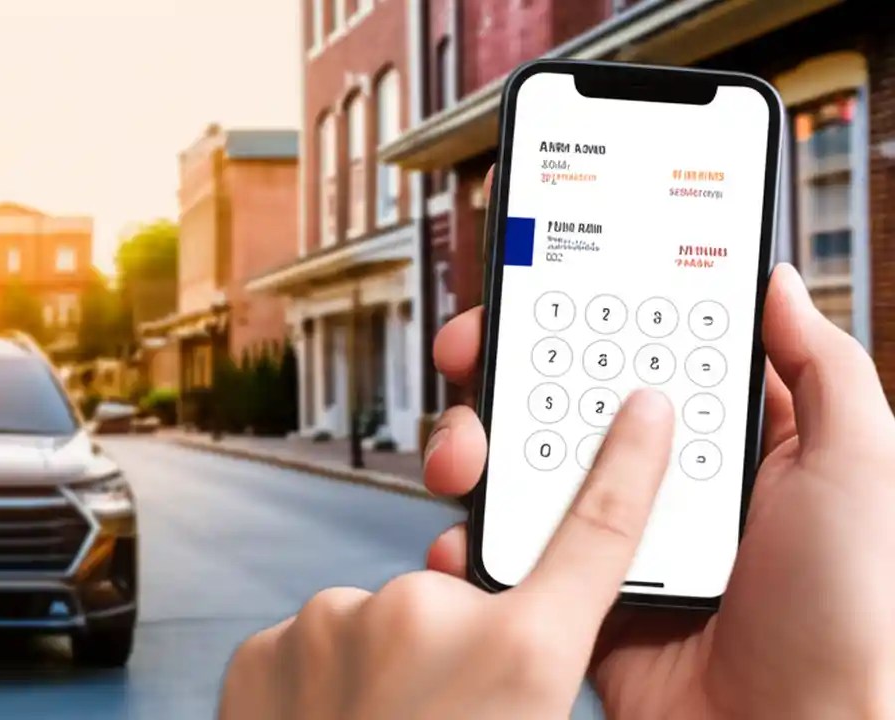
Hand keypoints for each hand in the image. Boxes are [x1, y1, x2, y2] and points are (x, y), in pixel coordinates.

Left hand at [219, 388, 674, 718]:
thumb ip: (534, 672)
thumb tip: (524, 642)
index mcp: (517, 654)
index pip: (595, 536)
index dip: (624, 465)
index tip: (640, 410)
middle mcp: (426, 615)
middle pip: (458, 601)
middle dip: (454, 648)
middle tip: (440, 719)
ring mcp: (333, 622)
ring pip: (378, 628)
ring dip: (382, 674)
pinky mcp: (266, 643)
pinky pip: (315, 646)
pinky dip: (324, 682)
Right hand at [427, 245, 894, 712]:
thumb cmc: (849, 614)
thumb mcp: (859, 469)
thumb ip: (825, 369)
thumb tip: (777, 284)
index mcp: (727, 440)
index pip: (648, 349)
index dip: (592, 311)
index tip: (541, 284)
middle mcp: (662, 478)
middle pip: (567, 398)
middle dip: (507, 368)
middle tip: (472, 354)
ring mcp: (613, 534)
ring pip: (524, 467)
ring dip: (477, 446)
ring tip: (464, 453)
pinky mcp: (575, 589)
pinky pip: (512, 549)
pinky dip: (474, 536)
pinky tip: (465, 528)